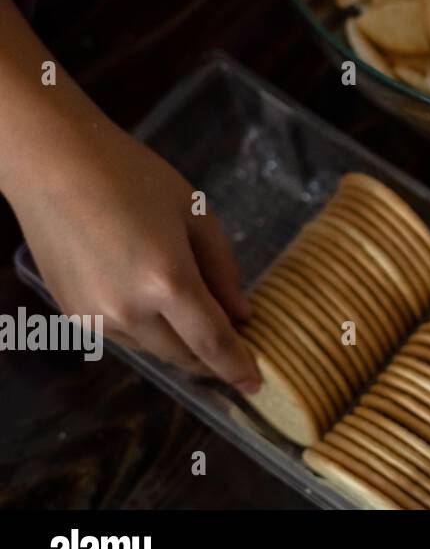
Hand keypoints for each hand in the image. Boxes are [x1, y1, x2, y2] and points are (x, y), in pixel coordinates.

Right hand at [7, 120, 259, 391]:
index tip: (256, 384)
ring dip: (181, 346)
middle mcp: (129, 310)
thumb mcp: (195, 214)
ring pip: (153, 350)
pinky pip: (124, 337)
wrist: (53, 164)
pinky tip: (157, 308)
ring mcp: (96, 317)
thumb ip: (223, 269)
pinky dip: (149, 332)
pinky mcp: (73, 314)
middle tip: (237, 347)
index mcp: (168, 281)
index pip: (213, 342)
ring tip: (200, 322)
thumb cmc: (132, 177)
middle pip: (183, 356)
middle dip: (213, 359)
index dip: (238, 367)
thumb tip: (242, 315)